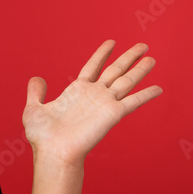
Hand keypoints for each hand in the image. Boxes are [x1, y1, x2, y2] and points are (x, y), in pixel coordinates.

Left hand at [22, 40, 162, 165]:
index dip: (102, 54)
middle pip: (115, 70)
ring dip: (140, 70)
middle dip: (129, 57)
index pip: (93, 66)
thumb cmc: (42, 137)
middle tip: (143, 45)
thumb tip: (36, 78)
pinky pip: (134, 101)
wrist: (53, 151)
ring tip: (152, 58)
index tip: (111, 42)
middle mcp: (94, 95)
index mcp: (77, 91)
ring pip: (127, 81)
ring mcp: (105, 103)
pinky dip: (146, 94)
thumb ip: (36, 93)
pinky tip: (158, 88)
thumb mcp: (34, 109)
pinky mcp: (113, 114)